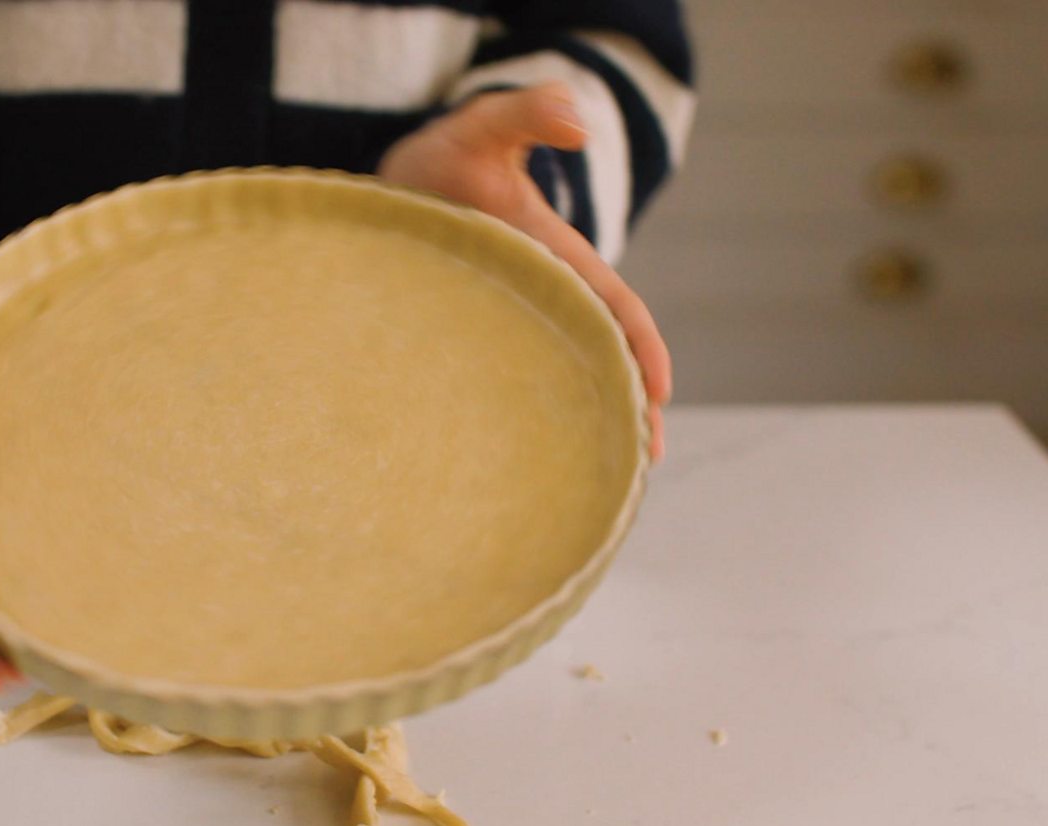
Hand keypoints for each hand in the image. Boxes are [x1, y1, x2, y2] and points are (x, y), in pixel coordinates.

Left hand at [377, 82, 670, 459]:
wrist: (390, 190)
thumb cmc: (442, 158)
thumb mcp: (481, 130)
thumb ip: (525, 114)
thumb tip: (577, 123)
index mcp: (554, 260)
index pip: (611, 306)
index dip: (640, 348)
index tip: (661, 393)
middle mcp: (538, 300)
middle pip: (594, 360)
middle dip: (625, 408)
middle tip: (644, 466)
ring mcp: (503, 327)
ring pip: (550, 385)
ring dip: (577, 430)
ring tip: (591, 484)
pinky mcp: (463, 347)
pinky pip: (497, 393)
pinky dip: (518, 431)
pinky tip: (513, 478)